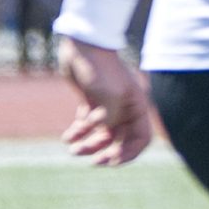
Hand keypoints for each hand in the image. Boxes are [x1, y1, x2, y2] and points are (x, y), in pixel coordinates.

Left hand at [57, 35, 155, 165]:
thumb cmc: (100, 68)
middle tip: (92, 162)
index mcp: (136, 108)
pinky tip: (67, 136)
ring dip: (88, 145)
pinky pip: (87, 125)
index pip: (141, 139)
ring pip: (101, 134)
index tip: (112, 161)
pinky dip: (78, 132)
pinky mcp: (91, 101)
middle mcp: (124, 110)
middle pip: (120, 140)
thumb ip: (110, 119)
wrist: (82, 46)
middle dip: (106, 152)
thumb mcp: (109, 96)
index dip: (129, 153)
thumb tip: (104, 132)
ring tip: (72, 149)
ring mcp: (108, 106)